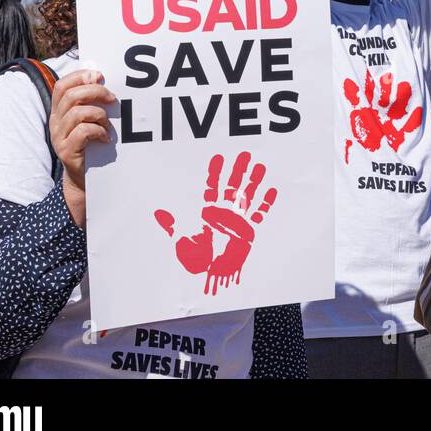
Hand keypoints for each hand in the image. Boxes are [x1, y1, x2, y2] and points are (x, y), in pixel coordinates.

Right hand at [48, 69, 114, 226]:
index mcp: (59, 110)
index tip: (99, 76)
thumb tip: (100, 78)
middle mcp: (55, 121)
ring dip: (99, 115)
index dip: (80, 76)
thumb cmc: (91, 143)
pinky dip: (99, 131)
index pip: (62, 85)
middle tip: (112, 99)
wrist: (84, 177)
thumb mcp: (89, 120)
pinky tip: (106, 139)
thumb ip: (91, 102)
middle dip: (95, 92)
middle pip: (71, 96)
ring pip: (78, 113)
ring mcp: (59, 136)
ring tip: (108, 125)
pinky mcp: (66, 150)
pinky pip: (83, 132)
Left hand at [154, 151, 277, 295]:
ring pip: (248, 196)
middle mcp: (224, 213)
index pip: (212, 187)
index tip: (219, 157)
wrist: (210, 276)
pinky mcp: (249, 231)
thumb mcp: (181, 241)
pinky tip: (272, 190)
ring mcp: (238, 221)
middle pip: (233, 186)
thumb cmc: (195, 260)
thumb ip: (173, 225)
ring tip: (260, 166)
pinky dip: (266, 203)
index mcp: (209, 212)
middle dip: (238, 170)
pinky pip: (259, 214)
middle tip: (244, 154)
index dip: (215, 172)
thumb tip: (158, 213)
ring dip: (254, 182)